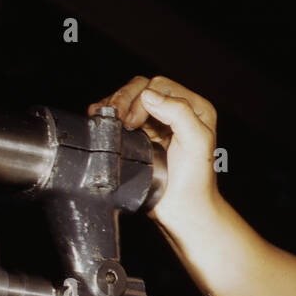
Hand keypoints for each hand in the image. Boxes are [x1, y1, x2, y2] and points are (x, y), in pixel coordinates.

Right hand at [87, 76, 218, 217]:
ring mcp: (156, 123)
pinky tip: (99, 116)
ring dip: (114, 105)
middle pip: (142, 88)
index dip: (142, 100)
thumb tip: (148, 95)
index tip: (135, 123)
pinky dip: (108, 113)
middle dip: (125, 99)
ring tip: (108, 119)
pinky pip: (120, 113)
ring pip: (129, 98)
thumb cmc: (194, 181)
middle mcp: (177, 111)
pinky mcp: (140, 135)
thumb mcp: (196, 141)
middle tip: (119, 120)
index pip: (160, 86)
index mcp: (195, 108)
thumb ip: (178, 112)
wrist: (181, 209)